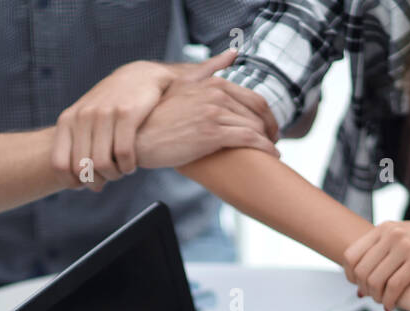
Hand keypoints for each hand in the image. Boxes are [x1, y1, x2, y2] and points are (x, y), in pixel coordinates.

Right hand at [53, 50, 275, 187]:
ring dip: (268, 142)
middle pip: (257, 111)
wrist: (135, 138)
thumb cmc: (154, 122)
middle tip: (274, 142)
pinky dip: (264, 149)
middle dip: (270, 128)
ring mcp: (214, 113)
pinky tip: (270, 157)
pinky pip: (248, 140)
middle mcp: (215, 94)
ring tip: (271, 154)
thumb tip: (230, 54)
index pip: (251, 97)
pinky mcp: (212, 133)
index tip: (269, 128)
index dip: (265, 114)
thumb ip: (203, 74)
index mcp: (210, 86)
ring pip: (254, 127)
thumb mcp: (178, 92)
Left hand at [344, 220, 409, 310]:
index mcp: (385, 227)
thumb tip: (358, 270)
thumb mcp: (407, 238)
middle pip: (360, 270)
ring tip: (383, 303)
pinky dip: (389, 300)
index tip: (358, 287)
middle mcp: (392, 233)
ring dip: (376, 297)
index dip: (350, 275)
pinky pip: (394, 286)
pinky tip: (392, 307)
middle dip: (363, 289)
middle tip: (372, 299)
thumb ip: (384, 249)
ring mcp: (405, 244)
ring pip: (374, 280)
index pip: (351, 255)